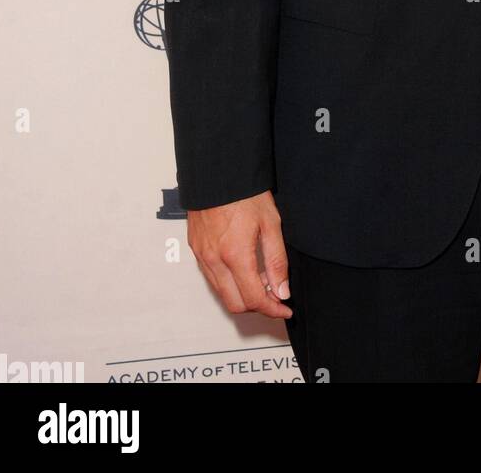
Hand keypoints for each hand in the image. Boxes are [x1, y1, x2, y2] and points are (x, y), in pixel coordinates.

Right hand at [186, 189, 292, 319]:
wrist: (217, 171)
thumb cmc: (244, 192)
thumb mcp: (271, 223)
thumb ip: (276, 260)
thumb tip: (281, 290)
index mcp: (235, 254)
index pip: (253, 299)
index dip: (272, 309)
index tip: (284, 308)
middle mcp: (214, 260)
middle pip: (235, 303)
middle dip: (257, 307)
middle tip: (275, 297)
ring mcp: (202, 256)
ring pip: (222, 293)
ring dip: (243, 295)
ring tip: (262, 280)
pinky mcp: (196, 249)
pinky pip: (212, 278)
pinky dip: (229, 283)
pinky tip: (243, 269)